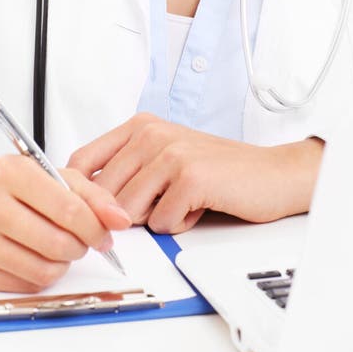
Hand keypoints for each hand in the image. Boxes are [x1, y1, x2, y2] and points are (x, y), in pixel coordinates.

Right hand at [0, 154, 131, 291]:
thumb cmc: (13, 186)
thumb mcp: (53, 176)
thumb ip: (92, 195)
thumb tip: (121, 220)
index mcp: (10, 171)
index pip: (67, 209)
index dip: (95, 227)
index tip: (106, 234)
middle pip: (57, 242)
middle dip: (81, 246)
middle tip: (82, 241)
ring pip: (43, 269)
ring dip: (62, 263)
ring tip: (58, 246)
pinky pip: (25, 284)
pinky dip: (40, 275)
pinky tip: (35, 256)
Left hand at [67, 114, 323, 233]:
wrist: (271, 174)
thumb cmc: (218, 171)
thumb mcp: (163, 158)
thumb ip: (125, 171)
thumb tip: (80, 200)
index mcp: (140, 125)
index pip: (81, 162)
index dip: (80, 194)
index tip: (91, 210)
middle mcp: (151, 133)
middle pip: (102, 194)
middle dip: (122, 214)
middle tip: (155, 207)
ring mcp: (170, 153)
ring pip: (128, 212)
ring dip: (154, 219)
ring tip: (180, 202)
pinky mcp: (190, 177)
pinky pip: (161, 224)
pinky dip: (179, 226)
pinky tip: (198, 207)